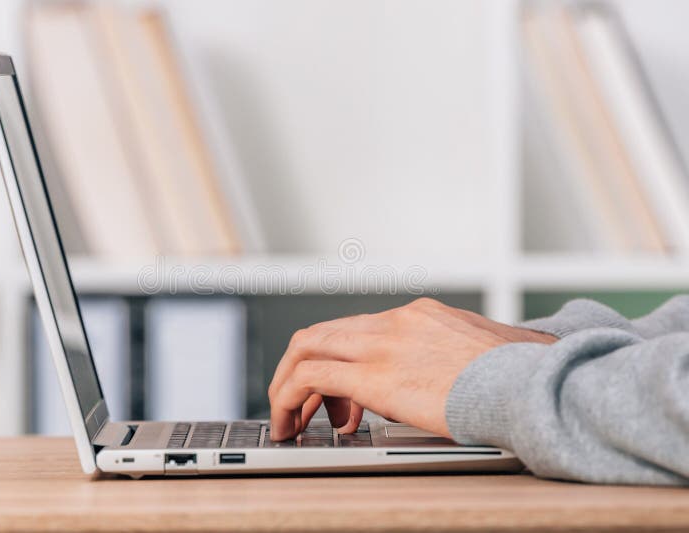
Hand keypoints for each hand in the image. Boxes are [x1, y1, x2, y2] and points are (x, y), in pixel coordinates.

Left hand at [268, 298, 556, 440]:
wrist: (535, 386)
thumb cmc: (524, 376)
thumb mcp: (491, 352)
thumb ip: (463, 357)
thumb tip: (466, 373)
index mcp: (420, 316)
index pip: (357, 330)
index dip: (338, 361)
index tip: (341, 398)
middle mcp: (396, 322)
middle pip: (323, 333)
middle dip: (300, 370)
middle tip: (302, 408)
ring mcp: (383, 344)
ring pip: (306, 348)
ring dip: (288, 384)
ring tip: (289, 420)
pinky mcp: (375, 375)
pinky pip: (310, 377)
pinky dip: (290, 398)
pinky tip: (292, 424)